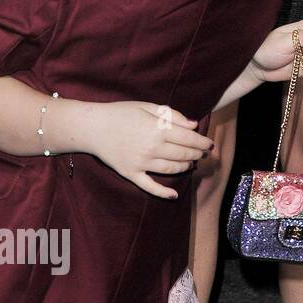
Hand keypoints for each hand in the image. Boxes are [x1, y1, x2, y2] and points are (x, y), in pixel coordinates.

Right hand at [88, 100, 213, 199]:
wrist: (92, 127)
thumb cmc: (120, 113)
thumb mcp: (146, 107)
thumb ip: (171, 115)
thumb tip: (193, 126)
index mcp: (157, 129)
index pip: (188, 138)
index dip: (202, 142)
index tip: (210, 144)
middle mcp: (152, 148)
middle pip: (183, 154)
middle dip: (196, 154)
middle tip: (203, 154)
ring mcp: (141, 163)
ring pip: (171, 169)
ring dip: (185, 167)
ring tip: (190, 164)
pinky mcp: (131, 173)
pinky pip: (150, 186)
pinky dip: (163, 192)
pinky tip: (174, 195)